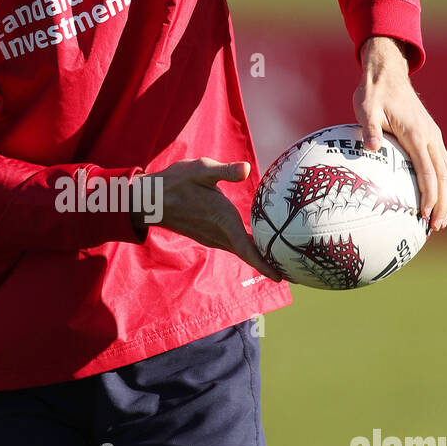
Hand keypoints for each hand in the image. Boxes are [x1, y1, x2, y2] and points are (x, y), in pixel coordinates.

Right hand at [133, 158, 284, 280]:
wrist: (150, 199)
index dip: (264, 264)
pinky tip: (259, 245)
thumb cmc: (176, 182)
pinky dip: (249, 250)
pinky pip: (234, 246)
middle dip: (270, 266)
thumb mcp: (201, 169)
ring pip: (241, 252)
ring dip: (261, 259)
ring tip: (282, 264)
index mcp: (222, 221)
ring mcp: (212, 237)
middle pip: (249, 255)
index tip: (281, 277)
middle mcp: (219, 234)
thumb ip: (225, 171)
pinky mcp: (209, 234)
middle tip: (296, 275)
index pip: (247, 249)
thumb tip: (246, 168)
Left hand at [354, 36, 446, 228]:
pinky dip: (442, 184)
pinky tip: (434, 199)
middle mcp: (431, 136)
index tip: (425, 214)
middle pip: (444, 176)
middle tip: (436, 227)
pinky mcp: (430, 136)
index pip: (428, 170)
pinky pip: (441, 164)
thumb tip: (371, 147)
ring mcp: (433, 136)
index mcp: (417, 133)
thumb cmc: (373, 93)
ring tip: (440, 220)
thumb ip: (369, 128)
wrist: (387, 74)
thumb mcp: (366, 108)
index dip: (429, 194)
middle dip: (443, 203)